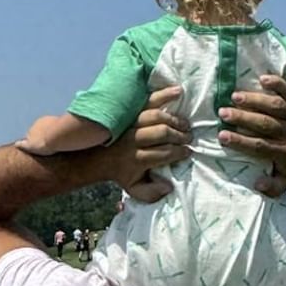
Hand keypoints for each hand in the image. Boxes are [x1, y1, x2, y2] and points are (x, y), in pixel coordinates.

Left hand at [106, 86, 191, 204]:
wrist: (96, 157)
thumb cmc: (121, 173)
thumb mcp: (133, 189)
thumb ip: (151, 193)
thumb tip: (169, 186)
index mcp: (137, 160)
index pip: (163, 154)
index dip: (179, 152)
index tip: (188, 152)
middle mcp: (134, 140)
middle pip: (162, 133)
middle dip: (179, 136)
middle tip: (189, 138)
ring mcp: (131, 123)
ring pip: (156, 117)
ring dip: (174, 120)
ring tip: (185, 124)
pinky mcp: (130, 111)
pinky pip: (148, 100)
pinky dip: (164, 95)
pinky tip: (178, 92)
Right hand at [217, 75, 285, 196]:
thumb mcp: (285, 181)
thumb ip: (272, 187)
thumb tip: (257, 183)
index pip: (260, 146)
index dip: (240, 141)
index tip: (222, 136)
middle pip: (265, 124)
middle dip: (243, 118)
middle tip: (223, 113)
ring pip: (275, 106)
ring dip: (255, 100)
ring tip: (235, 96)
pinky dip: (278, 84)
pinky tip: (263, 78)